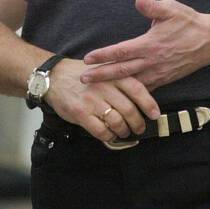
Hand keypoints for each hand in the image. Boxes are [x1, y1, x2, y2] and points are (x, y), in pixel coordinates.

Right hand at [42, 58, 159, 142]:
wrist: (55, 77)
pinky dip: (109, 136)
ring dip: (123, 131)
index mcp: (112, 76)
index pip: (138, 90)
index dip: (149, 105)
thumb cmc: (83, 76)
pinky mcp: (80, 113)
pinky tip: (109, 135)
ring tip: (123, 132)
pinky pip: (101, 131)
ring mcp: (92, 100)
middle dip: (138, 124)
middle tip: (139, 128)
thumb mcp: (104, 72)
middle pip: (129, 110)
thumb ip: (121, 83)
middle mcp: (103, 87)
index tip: (155, 115)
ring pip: (117, 122)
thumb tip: (142, 101)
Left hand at [81, 0, 209, 88]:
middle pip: (121, 71)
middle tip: (84, 79)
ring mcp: (159, 72)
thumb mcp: (172, 8)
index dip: (103, 55)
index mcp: (150, 44)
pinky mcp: (166, 78)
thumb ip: (153, 6)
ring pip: (132, 83)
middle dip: (101, 76)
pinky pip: (146, 88)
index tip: (88, 59)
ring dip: (114, 86)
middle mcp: (152, 61)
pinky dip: (132, 93)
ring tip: (97, 90)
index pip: (121, 51)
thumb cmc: (190, 22)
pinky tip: (122, 96)